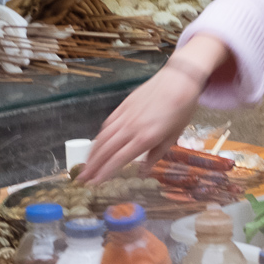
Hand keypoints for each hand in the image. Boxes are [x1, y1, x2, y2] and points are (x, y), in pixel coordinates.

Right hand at [80, 36, 230, 183]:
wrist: (178, 81)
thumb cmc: (181, 110)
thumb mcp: (173, 136)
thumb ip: (155, 155)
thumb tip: (142, 172)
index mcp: (145, 138)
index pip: (119, 159)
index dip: (105, 172)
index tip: (95, 183)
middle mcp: (131, 128)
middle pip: (106, 150)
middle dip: (93, 166)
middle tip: (83, 179)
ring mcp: (125, 116)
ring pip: (103, 137)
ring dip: (92, 153)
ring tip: (85, 166)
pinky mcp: (122, 106)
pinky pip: (107, 124)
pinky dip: (99, 137)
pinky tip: (96, 145)